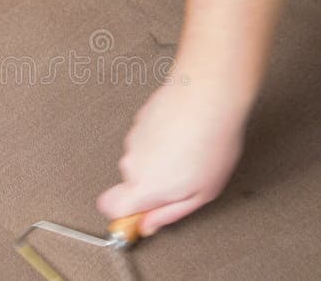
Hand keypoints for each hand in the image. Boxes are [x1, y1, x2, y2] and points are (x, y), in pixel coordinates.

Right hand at [97, 75, 251, 235]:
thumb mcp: (201, 194)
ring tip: (188, 150)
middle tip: (181, 177)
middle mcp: (131, 163)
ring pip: (140, 160)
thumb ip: (169, 214)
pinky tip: (183, 134)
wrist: (208, 95)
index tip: (140, 215)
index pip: (109, 208)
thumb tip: (150, 224)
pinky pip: (146, 139)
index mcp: (144, 186)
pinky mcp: (139, 120)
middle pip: (130, 183)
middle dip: (151, 184)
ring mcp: (133, 139)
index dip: (122, 215)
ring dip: (159, 160)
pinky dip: (160, 139)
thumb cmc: (210, 141)